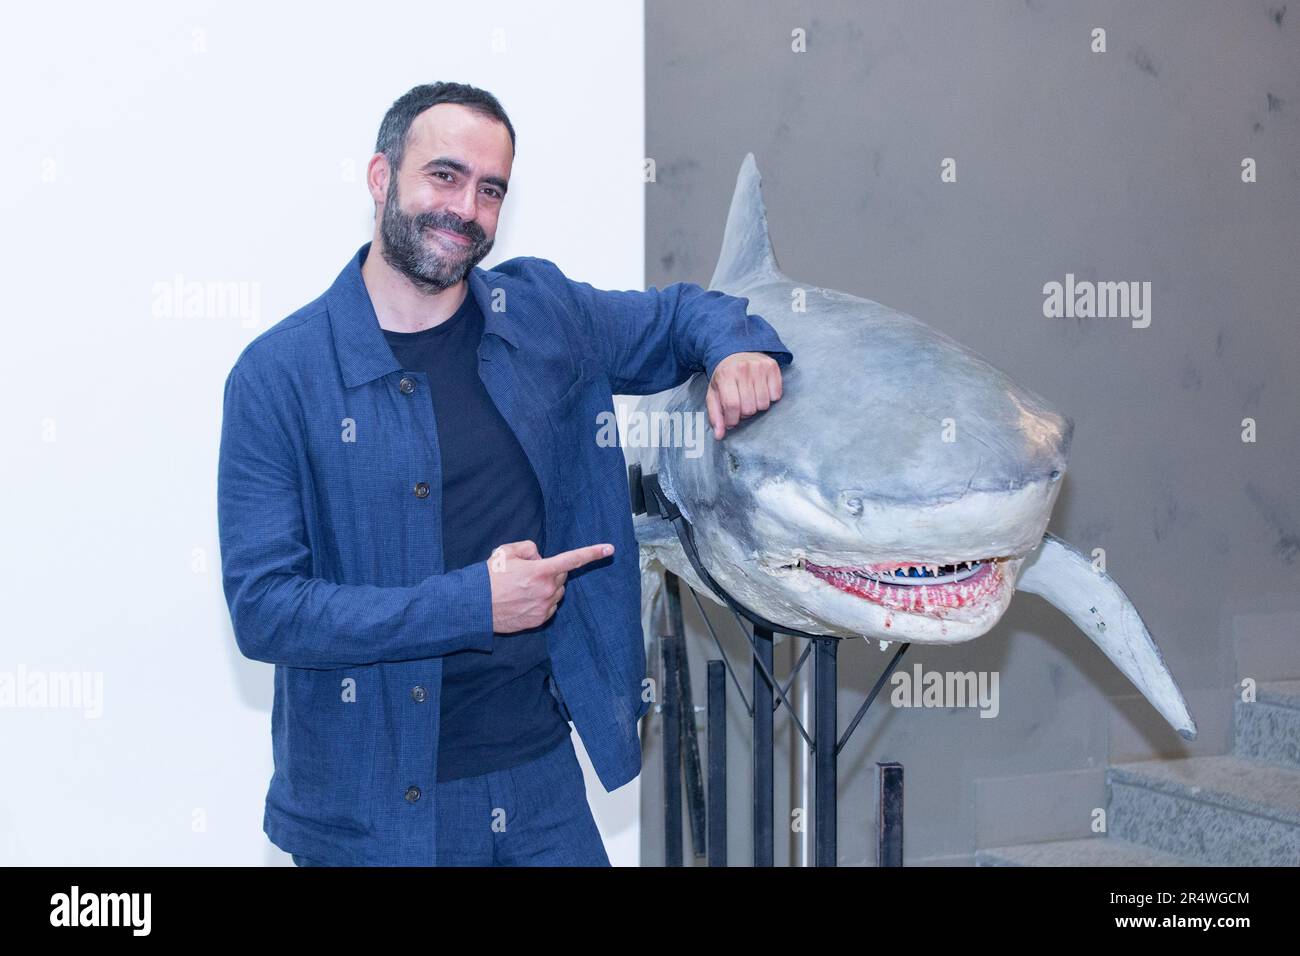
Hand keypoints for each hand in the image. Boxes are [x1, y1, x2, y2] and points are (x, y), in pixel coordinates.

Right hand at [487, 540, 613, 632]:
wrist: (475, 606)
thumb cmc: (489, 578)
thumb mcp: (505, 552)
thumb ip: (528, 548)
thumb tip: (539, 557)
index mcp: (540, 570)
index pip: (572, 560)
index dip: (592, 553)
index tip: (610, 549)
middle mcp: (546, 590)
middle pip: (561, 576)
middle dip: (550, 571)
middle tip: (527, 573)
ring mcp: (544, 607)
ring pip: (556, 592)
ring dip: (547, 587)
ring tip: (522, 588)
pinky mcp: (540, 620)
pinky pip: (550, 607)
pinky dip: (542, 601)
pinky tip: (523, 600)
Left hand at [706, 351, 782, 438]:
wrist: (735, 351)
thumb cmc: (724, 377)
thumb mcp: (714, 394)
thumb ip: (715, 416)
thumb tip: (719, 436)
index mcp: (726, 375)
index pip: (732, 406)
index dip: (732, 419)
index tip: (732, 421)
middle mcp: (743, 369)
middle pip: (749, 407)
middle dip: (745, 413)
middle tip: (741, 405)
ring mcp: (759, 367)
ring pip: (764, 404)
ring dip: (757, 406)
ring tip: (751, 397)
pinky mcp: (772, 366)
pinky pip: (776, 395)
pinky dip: (770, 398)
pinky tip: (762, 390)